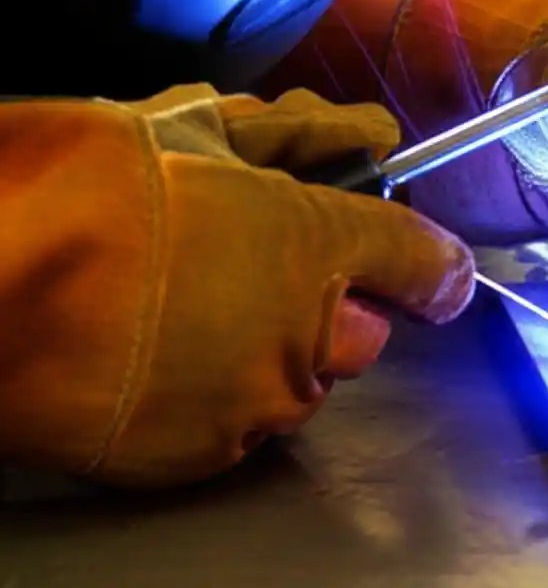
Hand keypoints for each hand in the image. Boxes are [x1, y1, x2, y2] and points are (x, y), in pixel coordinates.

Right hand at [4, 86, 473, 487]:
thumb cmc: (69, 189)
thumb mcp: (187, 130)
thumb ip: (290, 138)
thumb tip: (364, 133)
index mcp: (309, 243)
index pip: (419, 259)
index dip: (434, 264)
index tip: (439, 276)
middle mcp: (301, 337)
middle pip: (362, 336)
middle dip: (327, 309)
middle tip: (254, 277)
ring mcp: (252, 406)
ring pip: (298, 385)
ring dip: (265, 355)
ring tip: (178, 317)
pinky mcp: (201, 457)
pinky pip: (236, 429)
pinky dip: (210, 401)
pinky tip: (152, 362)